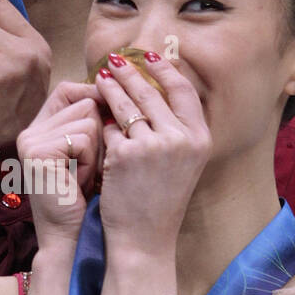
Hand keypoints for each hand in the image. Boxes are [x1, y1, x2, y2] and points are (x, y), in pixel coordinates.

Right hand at [16, 81, 105, 246]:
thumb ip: (95, 123)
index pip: (69, 90)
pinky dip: (90, 162)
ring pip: (88, 119)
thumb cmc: (86, 201)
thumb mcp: (90, 154)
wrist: (70, 239)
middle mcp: (30, 131)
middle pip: (84, 102)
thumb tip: (119, 90)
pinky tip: (79, 183)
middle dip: (100, 135)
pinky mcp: (37, 151)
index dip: (95, 97)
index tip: (114, 115)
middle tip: (91, 169)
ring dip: (97, 151)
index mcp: (39, 129)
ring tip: (85, 177)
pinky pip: (82, 138)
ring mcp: (30, 140)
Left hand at [94, 53, 210, 256]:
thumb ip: (175, 130)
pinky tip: (93, 117)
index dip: (166, 70)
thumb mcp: (182, 163)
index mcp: (200, 139)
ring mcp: (153, 146)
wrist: (144, 239)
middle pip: (151, 93)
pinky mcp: (125, 155)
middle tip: (114, 61)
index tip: (150, 56)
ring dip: (111, 88)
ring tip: (99, 78)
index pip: (183, 91)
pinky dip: (102, 125)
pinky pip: (110, 130)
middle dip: (130, 73)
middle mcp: (181, 139)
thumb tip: (155, 91)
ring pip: (127, 107)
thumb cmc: (160, 202)